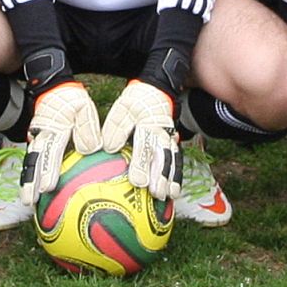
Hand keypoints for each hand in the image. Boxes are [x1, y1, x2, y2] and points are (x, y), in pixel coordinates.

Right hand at [21, 80, 101, 205]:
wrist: (53, 88)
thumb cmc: (71, 99)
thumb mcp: (83, 107)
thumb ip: (87, 127)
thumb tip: (91, 148)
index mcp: (53, 129)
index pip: (50, 152)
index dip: (48, 170)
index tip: (48, 187)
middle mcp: (40, 136)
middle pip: (33, 162)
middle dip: (30, 182)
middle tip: (29, 201)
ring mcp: (36, 140)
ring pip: (30, 163)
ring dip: (28, 182)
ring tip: (27, 201)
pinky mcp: (36, 143)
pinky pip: (33, 160)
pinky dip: (31, 175)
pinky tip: (34, 191)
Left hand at [98, 82, 181, 200]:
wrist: (156, 91)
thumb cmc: (135, 102)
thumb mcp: (122, 109)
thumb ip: (116, 128)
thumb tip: (109, 147)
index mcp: (148, 122)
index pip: (144, 144)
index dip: (142, 164)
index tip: (138, 182)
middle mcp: (162, 132)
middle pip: (163, 155)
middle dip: (160, 176)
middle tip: (156, 193)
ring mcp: (170, 138)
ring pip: (173, 159)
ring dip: (171, 178)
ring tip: (169, 195)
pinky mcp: (173, 143)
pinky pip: (177, 160)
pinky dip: (177, 175)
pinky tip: (175, 190)